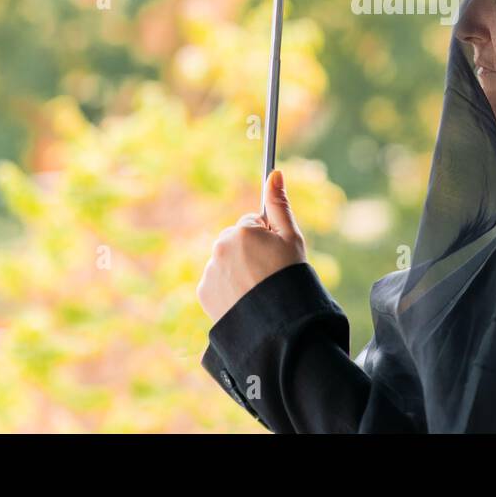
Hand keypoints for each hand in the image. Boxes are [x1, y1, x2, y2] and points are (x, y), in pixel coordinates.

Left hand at [196, 169, 306, 323]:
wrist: (279, 323)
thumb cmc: (290, 277)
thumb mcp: (292, 238)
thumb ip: (279, 204)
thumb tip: (274, 173)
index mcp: (242, 229)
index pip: (252, 223)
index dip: (268, 238)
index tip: (276, 255)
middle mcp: (220, 245)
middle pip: (237, 240)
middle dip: (250, 251)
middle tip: (267, 274)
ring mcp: (210, 269)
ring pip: (226, 260)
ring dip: (238, 269)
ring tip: (256, 289)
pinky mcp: (204, 291)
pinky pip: (217, 280)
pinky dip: (228, 287)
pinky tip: (243, 298)